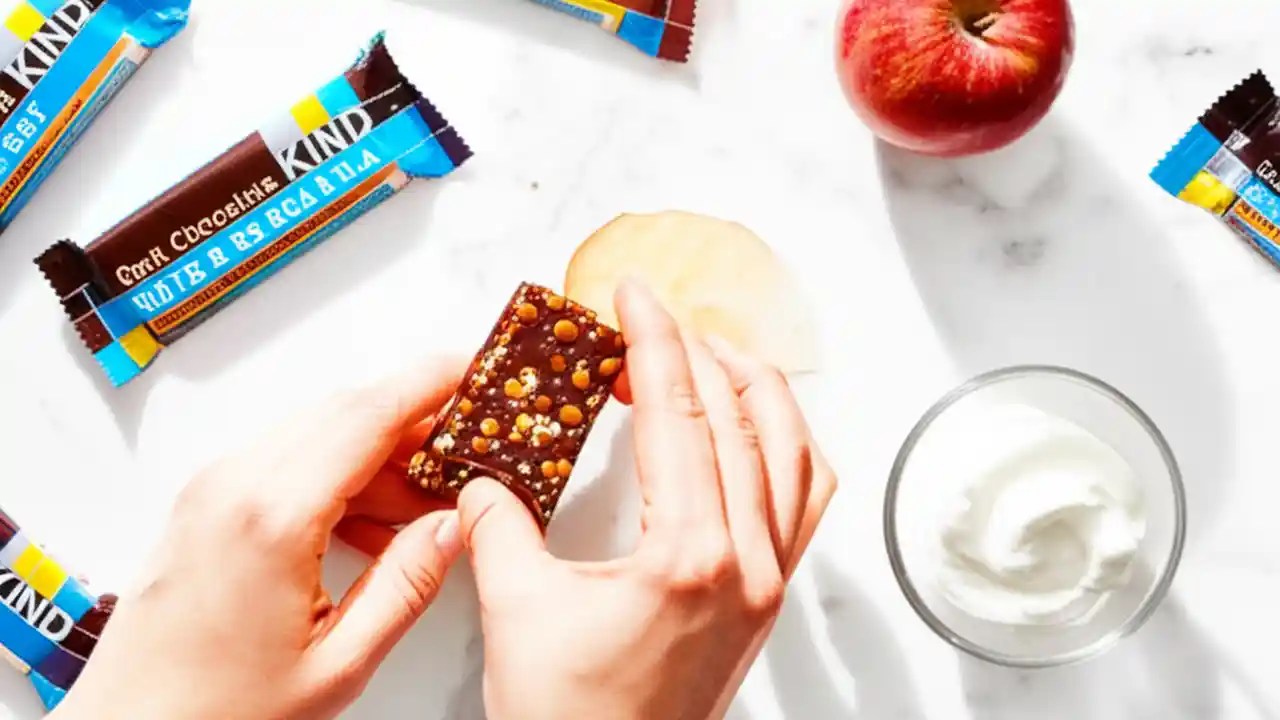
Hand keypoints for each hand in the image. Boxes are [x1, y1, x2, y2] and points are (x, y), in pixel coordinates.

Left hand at [52, 359, 466, 719]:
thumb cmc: (215, 712)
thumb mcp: (338, 662)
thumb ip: (406, 585)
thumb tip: (453, 526)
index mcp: (272, 518)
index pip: (368, 415)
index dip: (429, 384)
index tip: (473, 370)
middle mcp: (234, 486)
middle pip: (345, 413)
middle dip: (414, 422)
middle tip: (464, 451)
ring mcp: (212, 490)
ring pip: (316, 433)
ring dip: (377, 452)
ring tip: (422, 505)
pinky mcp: (203, 504)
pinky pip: (286, 460)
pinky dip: (338, 472)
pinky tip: (369, 521)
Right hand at [459, 281, 837, 719]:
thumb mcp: (515, 609)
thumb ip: (496, 524)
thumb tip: (484, 477)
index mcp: (686, 555)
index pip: (678, 412)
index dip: (652, 338)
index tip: (633, 291)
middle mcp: (746, 563)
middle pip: (739, 417)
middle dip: (694, 350)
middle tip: (649, 319)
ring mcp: (768, 582)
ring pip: (794, 452)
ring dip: (755, 389)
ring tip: (708, 355)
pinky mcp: (767, 599)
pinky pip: (805, 499)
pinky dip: (786, 445)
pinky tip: (752, 430)